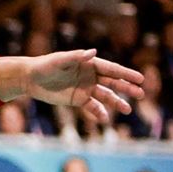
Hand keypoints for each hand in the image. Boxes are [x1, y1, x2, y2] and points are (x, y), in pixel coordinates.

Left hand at [5, 51, 142, 123]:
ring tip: (127, 110)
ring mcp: (86, 88)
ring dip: (117, 102)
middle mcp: (91, 76)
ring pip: (106, 96)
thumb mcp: (61, 60)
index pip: (112, 69)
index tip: (140, 79)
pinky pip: (92, 107)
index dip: (126, 74)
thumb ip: (77, 57)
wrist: (31, 78)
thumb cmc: (46, 65)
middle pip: (113, 82)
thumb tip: (93, 53)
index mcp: (90, 64)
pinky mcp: (78, 100)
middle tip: (141, 94)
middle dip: (127, 88)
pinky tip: (105, 119)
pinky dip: (99, 113)